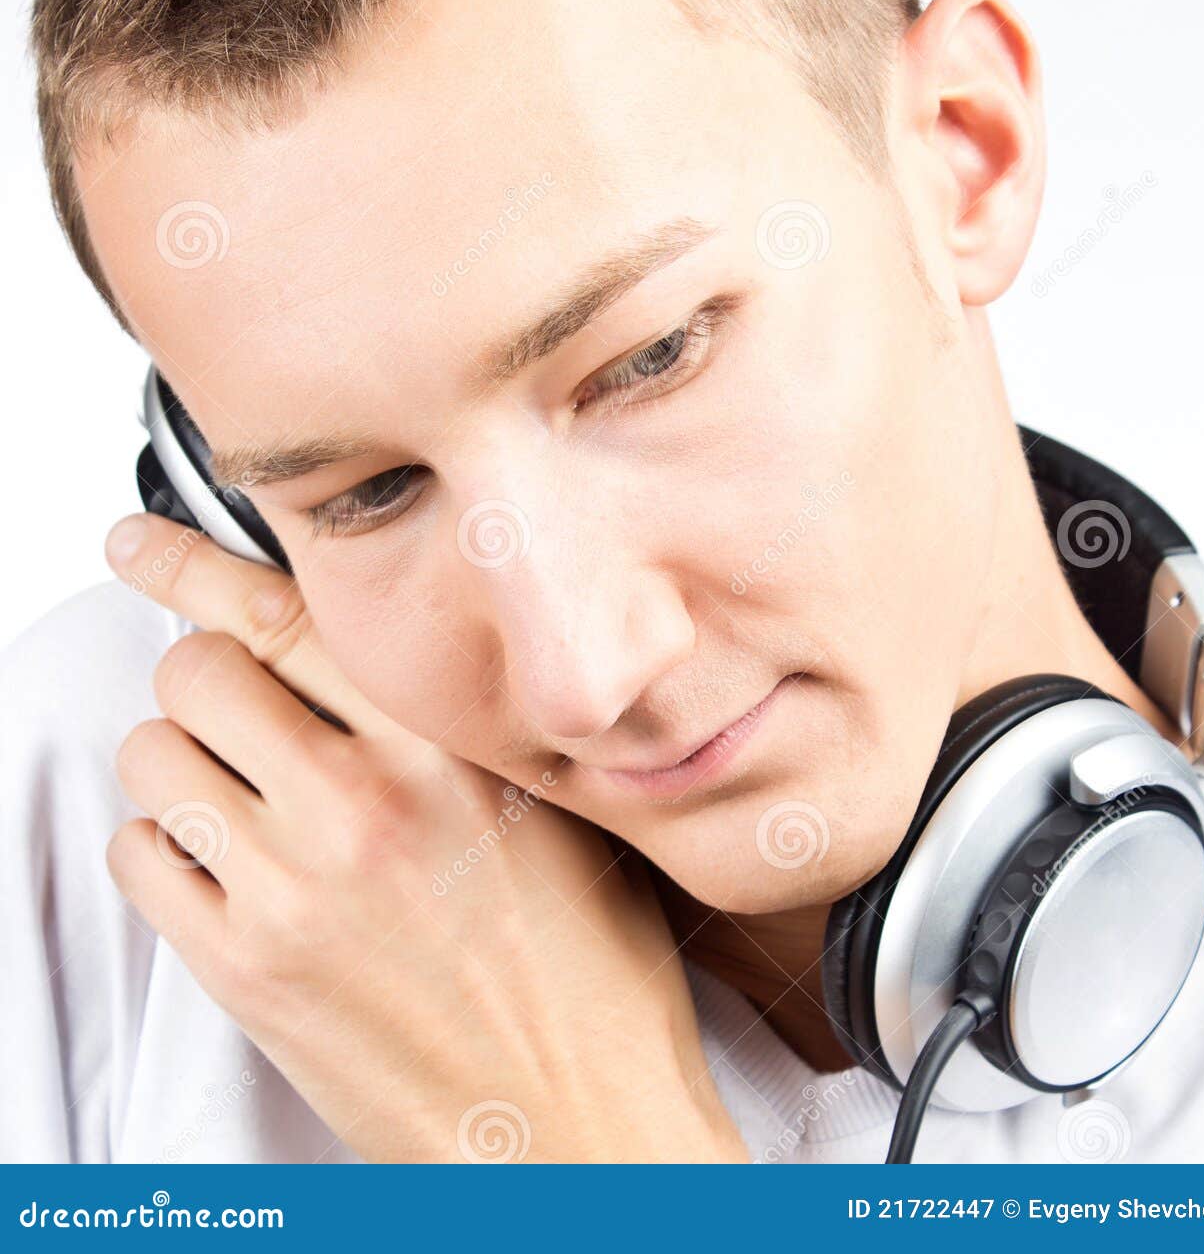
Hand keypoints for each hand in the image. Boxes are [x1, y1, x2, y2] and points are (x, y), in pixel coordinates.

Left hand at [103, 513, 746, 1162]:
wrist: (579, 1133)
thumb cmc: (589, 978)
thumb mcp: (559, 811)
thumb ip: (460, 723)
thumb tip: (366, 654)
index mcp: (447, 748)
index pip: (286, 613)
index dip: (192, 562)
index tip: (141, 544)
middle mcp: (362, 805)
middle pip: (198, 670)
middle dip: (203, 673)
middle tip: (232, 701)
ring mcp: (292, 890)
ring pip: (154, 756)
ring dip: (181, 757)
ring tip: (234, 788)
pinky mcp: (245, 973)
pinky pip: (140, 856)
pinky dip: (162, 842)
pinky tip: (221, 860)